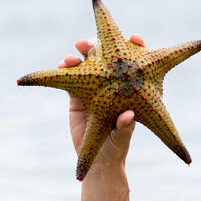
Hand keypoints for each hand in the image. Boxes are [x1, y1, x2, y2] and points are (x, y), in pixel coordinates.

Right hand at [62, 34, 145, 175]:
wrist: (96, 161)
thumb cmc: (116, 148)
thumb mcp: (122, 138)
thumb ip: (125, 128)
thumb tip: (128, 116)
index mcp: (131, 88)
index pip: (136, 62)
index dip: (136, 48)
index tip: (134, 39)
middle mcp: (113, 83)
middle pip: (109, 57)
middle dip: (101, 45)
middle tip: (92, 42)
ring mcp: (94, 86)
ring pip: (89, 63)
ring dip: (82, 53)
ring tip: (76, 51)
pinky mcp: (76, 94)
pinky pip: (71, 76)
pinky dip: (67, 67)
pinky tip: (64, 64)